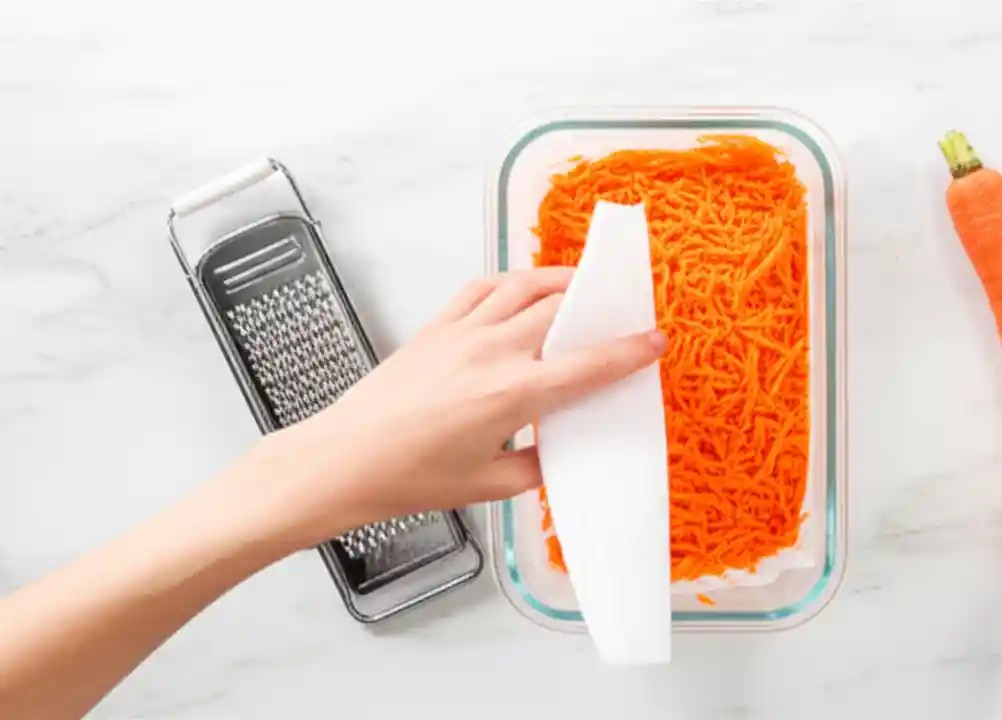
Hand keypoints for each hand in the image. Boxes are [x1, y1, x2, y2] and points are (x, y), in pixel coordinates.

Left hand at [245, 267, 665, 545]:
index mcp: (514, 394)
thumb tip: (557, 450)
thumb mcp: (488, 487)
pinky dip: (511, 281)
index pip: (589, 364)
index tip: (656, 339)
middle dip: (600, 304)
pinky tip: (523, 288)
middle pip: (562, 311)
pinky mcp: (435, 327)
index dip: (630, 351)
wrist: (342, 460)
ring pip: (524, 286)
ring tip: (581, 284)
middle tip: (622, 308)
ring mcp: (461, 333)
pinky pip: (482, 288)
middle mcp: (493, 353)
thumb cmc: (409, 479)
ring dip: (559, 280)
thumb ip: (535, 466)